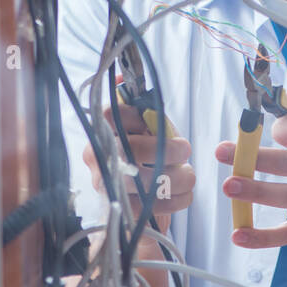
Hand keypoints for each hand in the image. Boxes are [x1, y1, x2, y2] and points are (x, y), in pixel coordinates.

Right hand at [81, 99, 194, 235]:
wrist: (143, 202)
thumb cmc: (149, 156)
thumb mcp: (147, 127)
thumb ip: (142, 108)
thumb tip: (121, 77)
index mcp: (102, 129)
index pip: (112, 114)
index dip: (141, 117)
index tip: (163, 126)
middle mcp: (97, 155)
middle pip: (131, 148)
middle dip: (167, 150)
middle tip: (186, 150)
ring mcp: (105, 184)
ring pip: (144, 180)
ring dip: (177, 177)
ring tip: (189, 175)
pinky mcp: (119, 209)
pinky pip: (150, 205)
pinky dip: (175, 200)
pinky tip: (184, 194)